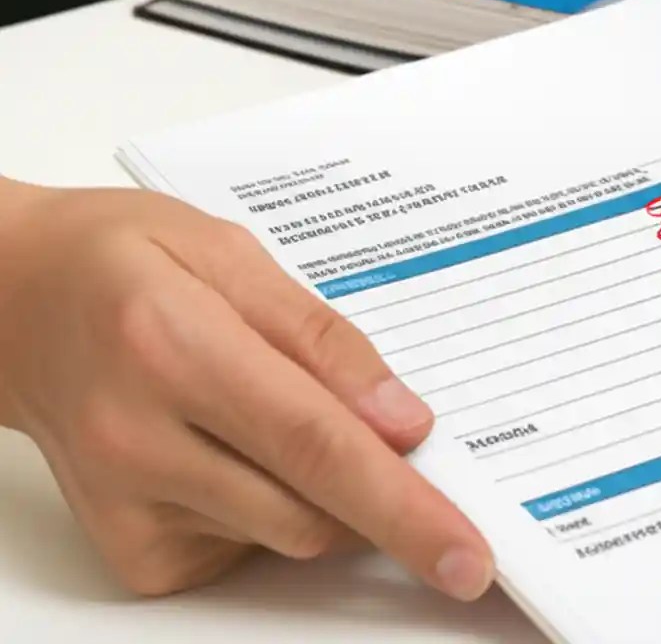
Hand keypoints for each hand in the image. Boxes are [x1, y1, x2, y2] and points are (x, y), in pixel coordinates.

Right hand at [0, 180, 492, 598]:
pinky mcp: (135, 551)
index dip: (404, 506)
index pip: (315, 445)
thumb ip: (323, 340)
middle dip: (388, 499)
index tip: (467, 552)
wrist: (13, 306)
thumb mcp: (230, 256)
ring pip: (292, 536)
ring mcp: (130, 507)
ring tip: (280, 413)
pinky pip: (252, 551)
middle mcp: (140, 440)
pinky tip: (238, 450)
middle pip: (313, 510)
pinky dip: (279, 510)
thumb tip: (404, 420)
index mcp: (173, 347)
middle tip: (416, 457)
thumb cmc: (122, 265)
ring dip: (327, 493)